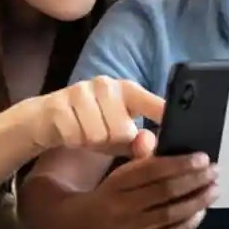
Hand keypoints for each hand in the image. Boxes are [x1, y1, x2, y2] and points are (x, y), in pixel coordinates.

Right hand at [26, 76, 164, 154]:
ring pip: (99, 135)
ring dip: (91, 142)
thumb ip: (138, 142)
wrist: (44, 118)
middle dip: (112, 141)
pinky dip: (73, 141)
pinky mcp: (60, 104)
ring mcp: (81, 91)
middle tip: (100, 135)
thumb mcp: (116, 134)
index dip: (165, 114)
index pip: (151, 102)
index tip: (185, 124)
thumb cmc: (89, 125)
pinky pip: (76, 136)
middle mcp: (106, 84)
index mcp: (126, 90)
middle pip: (123, 130)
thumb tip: (150, 144)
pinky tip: (69, 132)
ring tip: (85, 132)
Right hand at [82, 132, 218, 228]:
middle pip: (165, 192)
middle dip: (195, 181)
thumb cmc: (113, 191)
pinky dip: (188, 225)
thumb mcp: (122, 169)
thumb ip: (142, 154)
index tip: (203, 158)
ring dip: (197, 202)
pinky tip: (201, 212)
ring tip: (214, 190)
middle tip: (215, 172)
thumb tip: (160, 139)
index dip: (181, 164)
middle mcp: (124, 206)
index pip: (153, 171)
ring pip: (170, 216)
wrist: (88, 223)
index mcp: (119, 182)